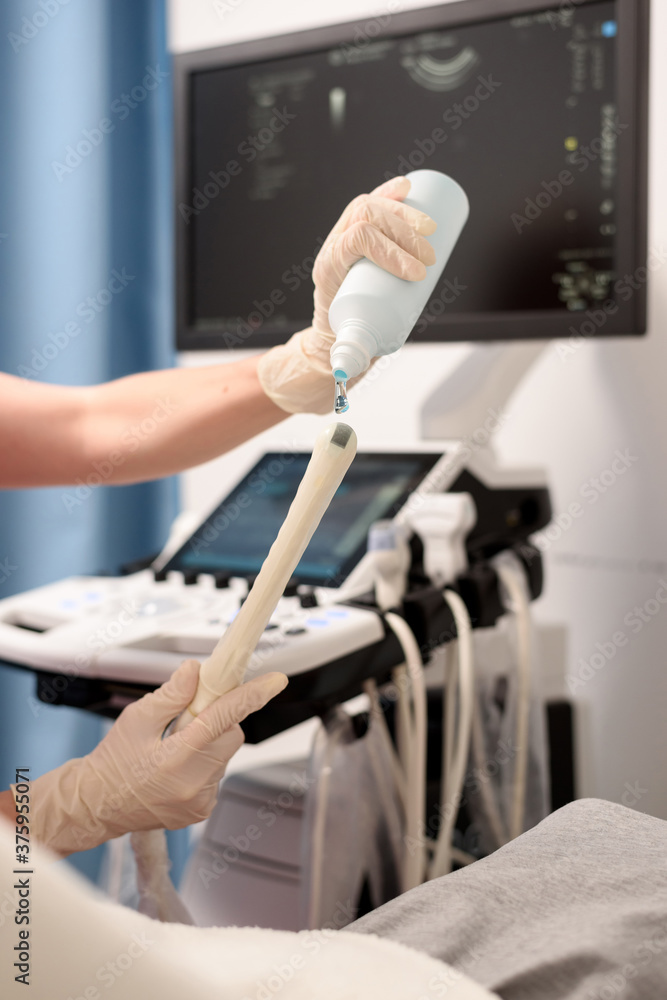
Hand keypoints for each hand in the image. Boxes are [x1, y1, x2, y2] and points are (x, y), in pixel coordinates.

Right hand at [21, 660, 286, 854]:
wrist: (97, 804)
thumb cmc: (113, 762)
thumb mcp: (136, 719)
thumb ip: (171, 695)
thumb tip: (196, 672)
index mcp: (175, 760)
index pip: (222, 718)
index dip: (251, 695)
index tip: (276, 680)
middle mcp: (193, 785)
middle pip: (231, 735)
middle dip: (217, 720)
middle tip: (187, 720)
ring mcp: (200, 802)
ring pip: (225, 754)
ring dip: (209, 743)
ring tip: (174, 749)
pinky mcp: (202, 811)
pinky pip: (218, 773)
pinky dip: (205, 763)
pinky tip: (177, 768)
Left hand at [257, 176, 436, 413]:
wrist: (333, 326)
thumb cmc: (343, 339)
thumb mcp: (344, 346)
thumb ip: (347, 359)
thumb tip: (349, 370)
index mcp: (328, 267)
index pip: (357, 240)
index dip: (390, 250)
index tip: (417, 275)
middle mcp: (334, 244)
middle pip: (367, 217)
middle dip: (405, 231)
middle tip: (431, 257)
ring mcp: (345, 233)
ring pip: (372, 205)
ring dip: (405, 212)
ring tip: (432, 229)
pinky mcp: (361, 229)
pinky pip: (374, 202)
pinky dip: (391, 193)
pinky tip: (408, 188)